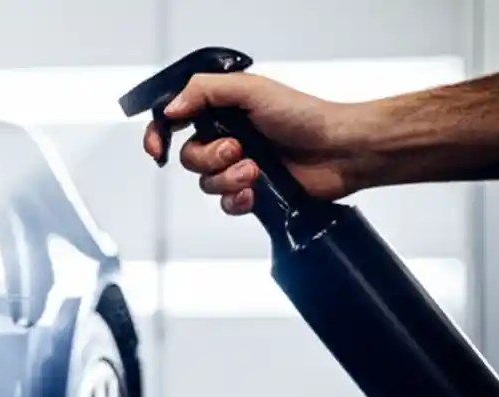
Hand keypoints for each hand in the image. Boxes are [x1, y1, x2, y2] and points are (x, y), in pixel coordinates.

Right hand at [143, 73, 368, 214]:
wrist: (340, 151)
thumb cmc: (306, 116)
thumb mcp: (252, 90)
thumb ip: (205, 91)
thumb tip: (170, 108)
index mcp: (223, 110)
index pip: (175, 121)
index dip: (158, 135)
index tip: (158, 147)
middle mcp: (228, 138)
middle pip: (189, 157)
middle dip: (209, 157)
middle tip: (236, 150)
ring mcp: (238, 167)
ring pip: (206, 183)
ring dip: (228, 178)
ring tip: (255, 170)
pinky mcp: (251, 192)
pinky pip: (225, 204)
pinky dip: (237, 200)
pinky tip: (254, 192)